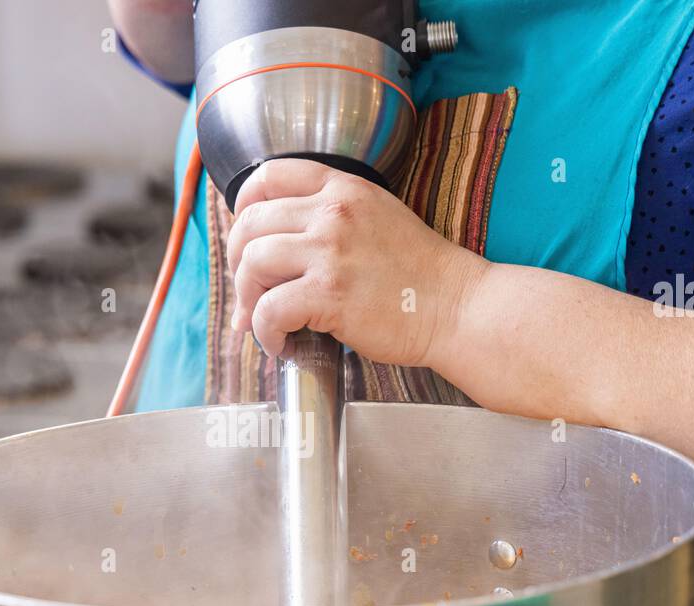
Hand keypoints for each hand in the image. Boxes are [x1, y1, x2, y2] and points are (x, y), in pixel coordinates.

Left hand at [227, 159, 487, 363]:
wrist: (456, 307)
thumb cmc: (418, 273)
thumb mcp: (378, 215)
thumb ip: (331, 214)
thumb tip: (275, 242)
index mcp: (343, 188)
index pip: (268, 175)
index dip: (242, 206)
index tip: (245, 236)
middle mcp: (332, 213)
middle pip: (250, 224)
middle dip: (238, 263)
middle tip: (249, 291)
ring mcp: (330, 253)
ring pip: (253, 264)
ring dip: (247, 298)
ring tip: (263, 319)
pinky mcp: (330, 295)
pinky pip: (270, 310)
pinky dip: (265, 332)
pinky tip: (280, 342)